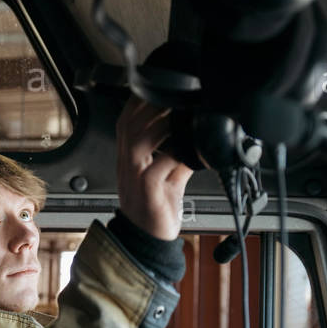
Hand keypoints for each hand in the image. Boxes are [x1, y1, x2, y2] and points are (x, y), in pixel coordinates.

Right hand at [116, 97, 195, 240]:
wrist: (149, 241)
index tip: (161, 86)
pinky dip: (173, 155)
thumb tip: (199, 135)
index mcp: (130, 156)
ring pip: (138, 140)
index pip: (128, 119)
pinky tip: (187, 151)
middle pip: (128, 124)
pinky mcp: (146, 192)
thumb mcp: (170, 174)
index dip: (141, 100)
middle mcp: (127, 164)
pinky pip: (156, 167)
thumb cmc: (157, 208)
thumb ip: (180, 152)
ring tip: (178, 114)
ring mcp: (134, 177)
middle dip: (149, 104)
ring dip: (159, 124)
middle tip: (173, 93)